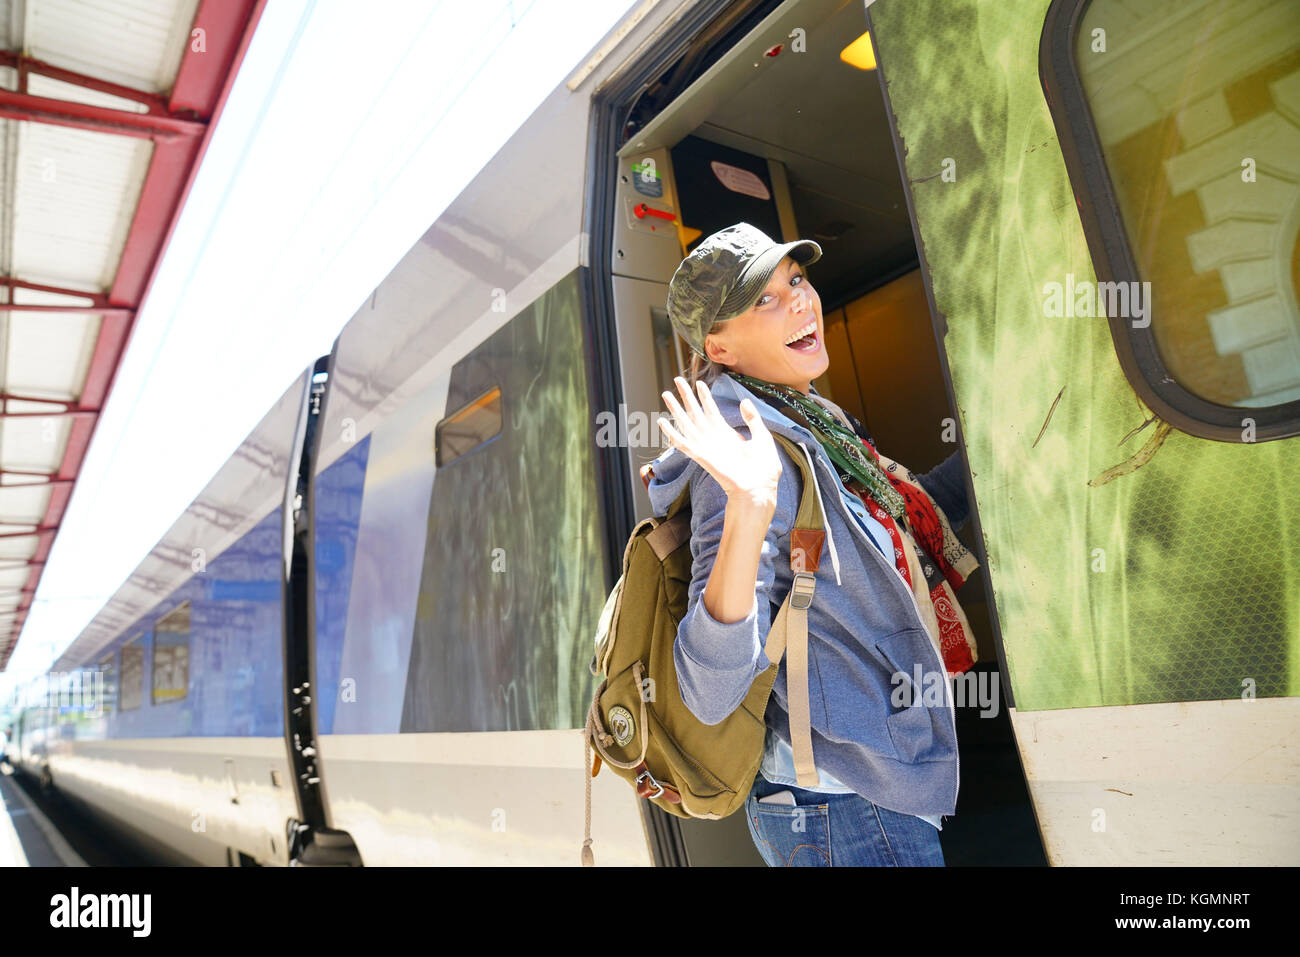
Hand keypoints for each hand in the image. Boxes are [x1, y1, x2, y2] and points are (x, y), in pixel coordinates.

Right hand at [658, 376, 781, 508]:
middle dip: (686, 396)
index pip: (712, 410)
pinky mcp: (701, 456)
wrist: (759, 488)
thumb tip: (744, 401)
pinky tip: (662, 422)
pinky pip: (682, 443)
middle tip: (677, 379)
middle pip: (695, 412)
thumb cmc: (763, 468)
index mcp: (727, 434)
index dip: (704, 396)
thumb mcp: (762, 437)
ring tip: (666, 394)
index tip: (699, 382)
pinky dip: (671, 433)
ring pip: (686, 423)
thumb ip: (752, 419)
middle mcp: (713, 438)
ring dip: (675, 409)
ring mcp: (706, 447)